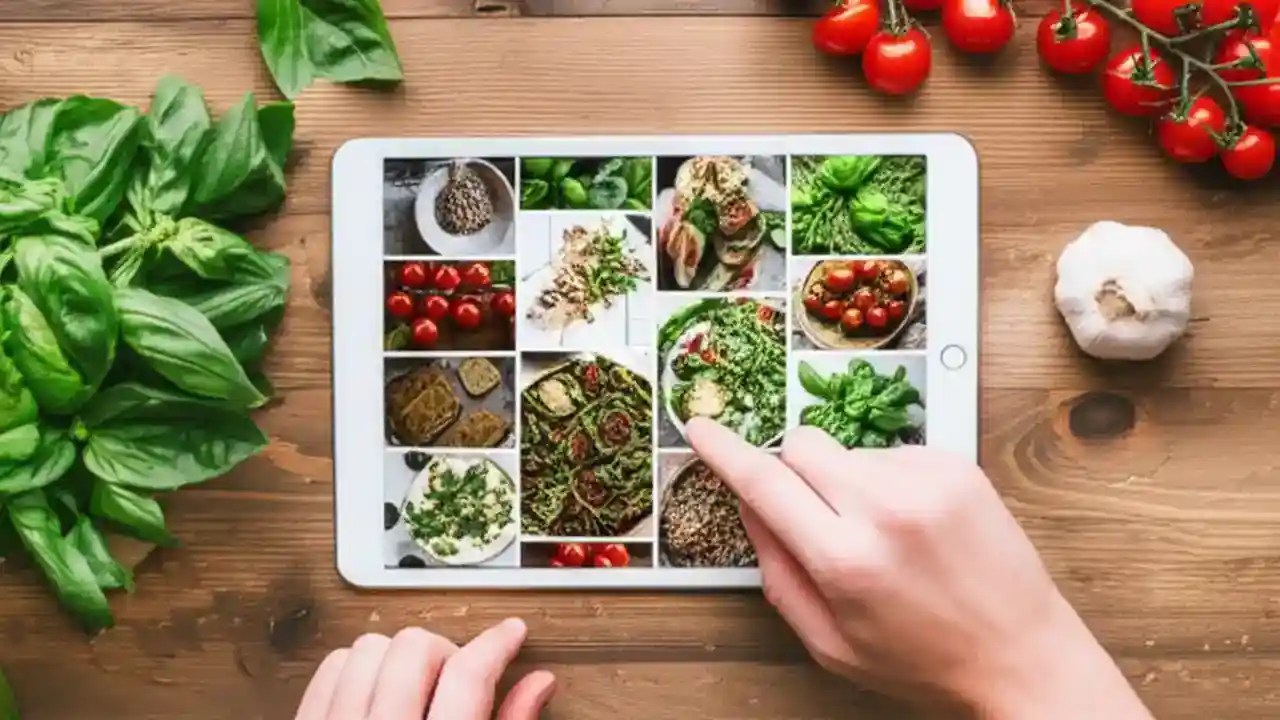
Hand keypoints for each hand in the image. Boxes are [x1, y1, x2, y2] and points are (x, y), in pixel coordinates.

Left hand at [294, 618, 554, 719]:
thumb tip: (539, 684)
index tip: (510, 634)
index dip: (496, 644)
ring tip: (416, 687)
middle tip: (456, 676)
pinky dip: (356, 671)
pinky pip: (327, 673)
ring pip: (366, 650)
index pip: (468, 677)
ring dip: (398, 658)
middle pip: (414, 649)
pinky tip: (377, 693)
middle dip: (443, 653)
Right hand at [687, 419, 1151, 719]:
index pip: (764, 484)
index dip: (724, 451)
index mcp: (845, 561)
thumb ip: (778, 574)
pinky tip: (913, 525)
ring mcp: (926, 480)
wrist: (1023, 655)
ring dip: (844, 482)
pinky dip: (886, 481)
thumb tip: (751, 509)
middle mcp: (885, 509)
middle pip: (800, 447)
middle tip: (814, 516)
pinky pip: (890, 452)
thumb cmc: (926, 660)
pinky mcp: (956, 465)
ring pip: (846, 450)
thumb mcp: (829, 643)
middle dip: (791, 473)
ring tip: (883, 535)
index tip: (701, 428)